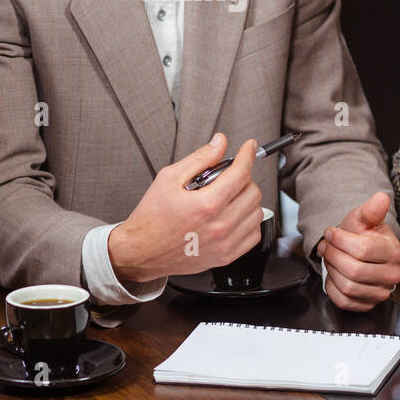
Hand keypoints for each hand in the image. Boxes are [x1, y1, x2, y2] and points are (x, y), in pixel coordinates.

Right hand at [109, 133, 263, 281]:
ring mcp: (225, 243)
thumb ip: (199, 158)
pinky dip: (249, 221)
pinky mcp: (226, 256)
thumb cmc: (152, 218)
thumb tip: (219, 143)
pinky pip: (254, 234)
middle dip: (245, 177)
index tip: (249, 147)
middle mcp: (220, 226)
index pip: (241, 173)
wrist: (142, 252)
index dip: (248, 154)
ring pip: (257, 213)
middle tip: (230, 175)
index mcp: (206, 204)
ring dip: (248, 198)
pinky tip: (234, 214)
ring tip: (230, 195)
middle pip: (253, 192)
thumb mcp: (169, 178)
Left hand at [316, 192, 399, 311]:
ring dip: (332, 271)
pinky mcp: (368, 305)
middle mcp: (391, 275)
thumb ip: (371, 210)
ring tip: (331, 259)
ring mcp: (381, 292)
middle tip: (327, 247)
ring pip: (348, 287)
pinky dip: (332, 287)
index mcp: (393, 252)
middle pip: (354, 270)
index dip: (340, 241)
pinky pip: (344, 301)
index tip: (330, 233)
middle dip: (333, 256)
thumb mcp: (363, 219)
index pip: (362, 250)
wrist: (360, 250)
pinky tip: (333, 274)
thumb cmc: (362, 234)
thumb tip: (381, 197)